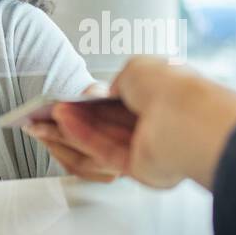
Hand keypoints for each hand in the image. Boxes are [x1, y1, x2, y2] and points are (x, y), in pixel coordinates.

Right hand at [32, 57, 235, 189]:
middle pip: (107, 122)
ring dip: (73, 127)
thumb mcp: (137, 67)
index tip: (66, 98)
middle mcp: (157, 122)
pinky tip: (62, 123)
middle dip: (75, 117)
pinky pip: (105, 151)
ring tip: (46, 118)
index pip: (121, 100)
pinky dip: (82, 137)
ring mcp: (149, 146)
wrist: (189, 117)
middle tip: (46, 113)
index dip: (91, 100)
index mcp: (162, 96)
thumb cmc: (173, 88)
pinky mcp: (140, 167)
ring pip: (102, 138)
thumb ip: (118, 80)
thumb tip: (106, 92)